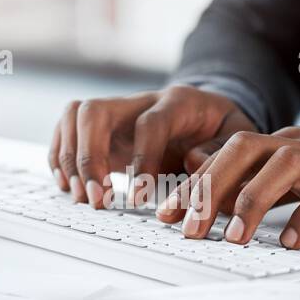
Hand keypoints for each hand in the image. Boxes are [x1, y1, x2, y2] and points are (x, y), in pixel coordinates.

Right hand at [48, 86, 257, 207]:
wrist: (209, 114)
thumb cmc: (222, 130)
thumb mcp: (239, 136)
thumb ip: (222, 150)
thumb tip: (193, 163)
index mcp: (177, 101)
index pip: (148, 124)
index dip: (142, 160)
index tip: (138, 198)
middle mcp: (139, 101)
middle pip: (94, 111)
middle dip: (89, 157)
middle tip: (97, 198)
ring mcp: (116, 112)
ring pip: (73, 117)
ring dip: (69, 159)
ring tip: (82, 197)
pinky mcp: (101, 129)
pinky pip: (66, 130)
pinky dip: (60, 157)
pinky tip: (69, 186)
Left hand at [156, 126, 299, 246]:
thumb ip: (264, 181)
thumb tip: (213, 189)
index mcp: (284, 146)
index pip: (226, 155)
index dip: (192, 183)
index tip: (164, 214)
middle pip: (241, 153)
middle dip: (207, 190)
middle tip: (186, 228)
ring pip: (277, 167)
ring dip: (248, 203)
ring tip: (231, 240)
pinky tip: (289, 244)